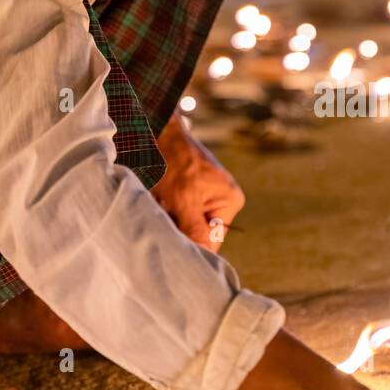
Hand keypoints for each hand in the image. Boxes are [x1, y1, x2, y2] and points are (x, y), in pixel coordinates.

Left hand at [152, 113, 244, 249]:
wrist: (159, 131)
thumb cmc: (174, 161)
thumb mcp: (184, 200)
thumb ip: (195, 230)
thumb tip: (204, 258)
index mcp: (230, 202)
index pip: (213, 240)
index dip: (193, 243)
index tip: (173, 237)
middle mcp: (223, 199)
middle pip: (199, 230)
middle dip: (178, 224)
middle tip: (165, 209)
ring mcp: (207, 193)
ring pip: (185, 220)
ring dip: (170, 214)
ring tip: (161, 197)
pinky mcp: (192, 188)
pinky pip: (179, 208)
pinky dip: (167, 205)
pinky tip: (160, 193)